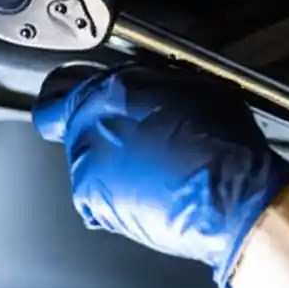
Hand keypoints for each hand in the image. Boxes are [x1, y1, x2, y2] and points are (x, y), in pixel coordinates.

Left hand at [33, 65, 288, 287]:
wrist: (230, 199)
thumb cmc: (221, 144)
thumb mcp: (195, 86)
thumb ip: (154, 79)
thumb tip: (148, 80)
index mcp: (106, 93)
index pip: (59, 92)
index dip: (73, 94)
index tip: (86, 100)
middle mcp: (87, 130)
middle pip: (73, 127)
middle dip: (101, 129)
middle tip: (136, 135)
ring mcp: (87, 172)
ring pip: (89, 162)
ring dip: (115, 162)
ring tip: (156, 166)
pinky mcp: (95, 207)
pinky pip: (99, 194)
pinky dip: (121, 192)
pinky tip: (155, 189)